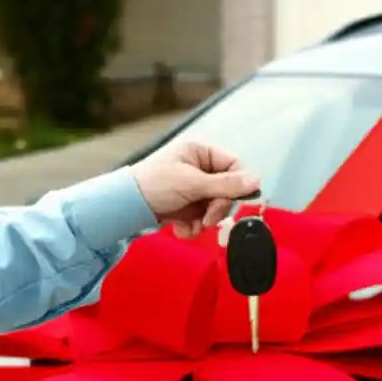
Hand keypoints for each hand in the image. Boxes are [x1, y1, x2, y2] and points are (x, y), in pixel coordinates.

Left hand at [131, 140, 260, 238]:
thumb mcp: (192, 183)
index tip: (232, 201)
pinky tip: (180, 228)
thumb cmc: (155, 184)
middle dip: (217, 208)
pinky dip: (193, 226)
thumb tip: (257, 182)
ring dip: (205, 221)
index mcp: (200, 152)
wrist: (124, 207)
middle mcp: (199, 168)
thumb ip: (225, 185)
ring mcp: (192, 189)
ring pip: (215, 208)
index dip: (237, 185)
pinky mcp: (185, 206)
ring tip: (191, 225)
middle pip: (227, 190)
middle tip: (208, 219)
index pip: (234, 165)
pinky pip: (201, 218)